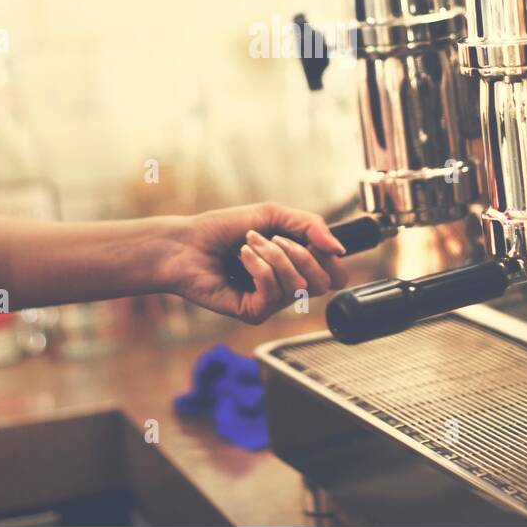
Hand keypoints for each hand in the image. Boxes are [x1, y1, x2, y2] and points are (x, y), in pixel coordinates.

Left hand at [161, 202, 349, 324]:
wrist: (186, 242)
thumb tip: (340, 248)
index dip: (331, 258)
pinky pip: (273, 292)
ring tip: (249, 244)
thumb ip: (311, 225)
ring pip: (298, 286)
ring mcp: (271, 302)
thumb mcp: (273, 215)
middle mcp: (287, 286)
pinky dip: (259, 267)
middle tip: (273, 238)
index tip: (313, 240)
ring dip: (274, 256)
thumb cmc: (224, 228)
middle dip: (299, 252)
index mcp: (296, 265)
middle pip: (323, 282)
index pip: (335, 275)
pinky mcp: (253, 312)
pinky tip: (242, 258)